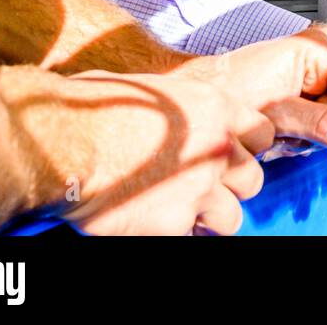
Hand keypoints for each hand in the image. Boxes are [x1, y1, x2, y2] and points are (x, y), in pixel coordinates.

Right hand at [60, 71, 272, 235]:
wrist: (65, 141)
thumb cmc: (94, 105)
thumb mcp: (154, 89)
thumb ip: (183, 110)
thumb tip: (178, 118)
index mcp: (217, 108)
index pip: (261, 134)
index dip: (245, 148)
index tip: (228, 155)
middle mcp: (219, 148)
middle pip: (253, 180)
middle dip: (230, 188)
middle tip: (200, 189)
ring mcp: (201, 188)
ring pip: (230, 218)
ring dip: (207, 218)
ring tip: (175, 211)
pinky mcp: (175, 222)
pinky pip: (189, 236)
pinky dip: (172, 232)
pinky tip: (148, 220)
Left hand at [176, 31, 326, 166]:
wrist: (193, 106)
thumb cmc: (227, 95)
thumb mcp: (280, 112)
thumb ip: (322, 123)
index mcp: (315, 50)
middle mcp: (315, 59)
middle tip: (306, 144)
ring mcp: (306, 77)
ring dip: (314, 136)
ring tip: (285, 136)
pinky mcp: (297, 95)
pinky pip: (317, 121)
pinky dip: (303, 136)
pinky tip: (283, 137)